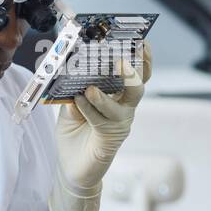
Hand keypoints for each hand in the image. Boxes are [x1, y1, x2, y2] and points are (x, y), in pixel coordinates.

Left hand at [48, 42, 151, 210]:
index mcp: (117, 95)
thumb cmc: (75, 135)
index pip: (135, 73)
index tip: (139, 41)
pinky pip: (102, 120)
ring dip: (107, 95)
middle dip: (135, 70)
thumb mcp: (70, 107)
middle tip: (122, 60)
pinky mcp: (111, 138)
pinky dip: (90, 109)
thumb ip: (74, 91)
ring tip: (91, 88)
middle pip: (139, 85)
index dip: (140, 58)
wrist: (72, 169)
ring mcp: (120, 123)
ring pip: (125, 104)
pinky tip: (80, 101)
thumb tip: (73, 76)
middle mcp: (124, 107)